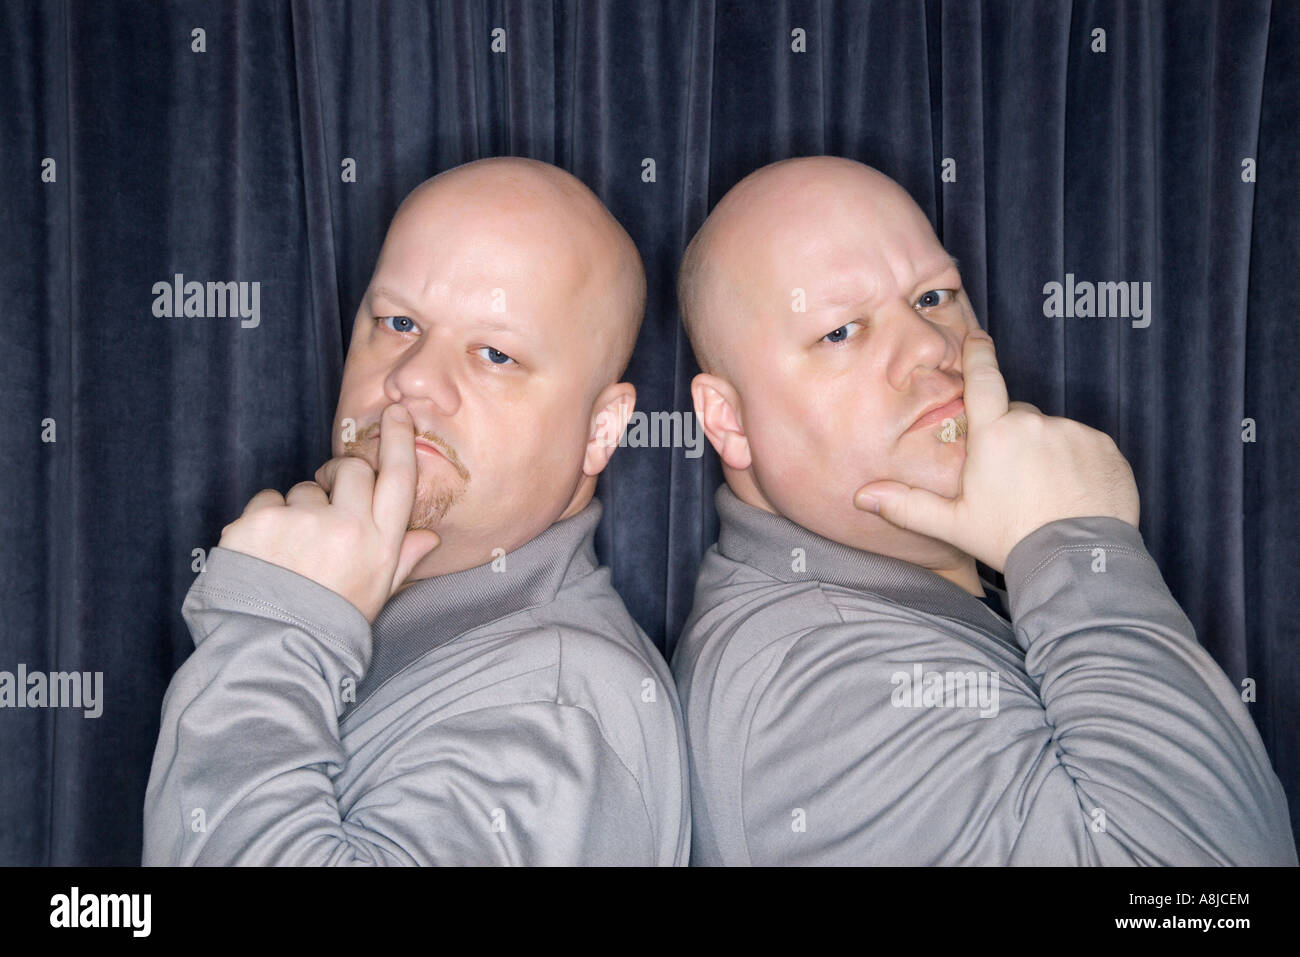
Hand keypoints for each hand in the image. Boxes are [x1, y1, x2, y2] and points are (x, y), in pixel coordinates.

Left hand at [217, 404, 440, 621]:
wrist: (270, 652)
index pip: (398, 478)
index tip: (396, 413)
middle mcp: (345, 527)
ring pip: (304, 489)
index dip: (399, 441)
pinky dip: (264, 519)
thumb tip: (428, 537)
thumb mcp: (376, 594)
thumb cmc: (328, 625)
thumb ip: (401, 559)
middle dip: (340, 477)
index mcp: (379, 544)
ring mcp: (300, 523)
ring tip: (291, 552)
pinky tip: (266, 553)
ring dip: (298, 509)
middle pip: (353, 470)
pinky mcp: (258, 523)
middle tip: (329, 499)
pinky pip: (266, 500)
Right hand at [852, 330, 1139, 572]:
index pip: (984, 379)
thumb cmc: (1010, 540)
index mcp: (994, 434)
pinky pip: (1084, 445)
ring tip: (1043, 492)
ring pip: (1050, 432)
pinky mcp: (1105, 447)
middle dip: (1010, 437)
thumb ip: (907, 505)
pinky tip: (1070, 492)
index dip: (979, 354)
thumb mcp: (954, 523)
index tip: (978, 336)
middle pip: (1016, 416)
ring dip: (1044, 452)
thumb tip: (862, 495)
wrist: (1076, 561)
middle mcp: (1034, 424)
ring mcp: (1073, 433)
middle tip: (1010, 480)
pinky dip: (1076, 462)